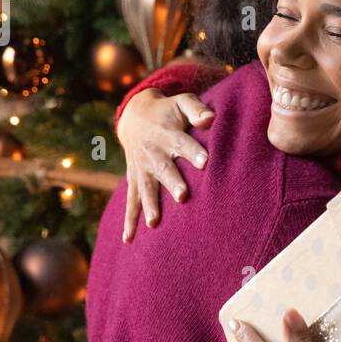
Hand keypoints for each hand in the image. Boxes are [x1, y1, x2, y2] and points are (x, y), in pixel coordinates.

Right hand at [118, 88, 212, 241]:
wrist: (135, 115)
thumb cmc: (169, 111)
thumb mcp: (182, 102)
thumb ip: (197, 109)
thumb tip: (211, 119)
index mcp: (168, 134)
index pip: (182, 143)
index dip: (193, 152)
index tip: (205, 162)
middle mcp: (154, 153)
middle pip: (164, 169)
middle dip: (173, 183)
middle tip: (183, 196)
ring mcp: (143, 169)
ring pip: (146, 188)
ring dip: (150, 205)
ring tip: (154, 222)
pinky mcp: (134, 180)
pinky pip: (130, 202)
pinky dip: (129, 220)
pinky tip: (129, 239)